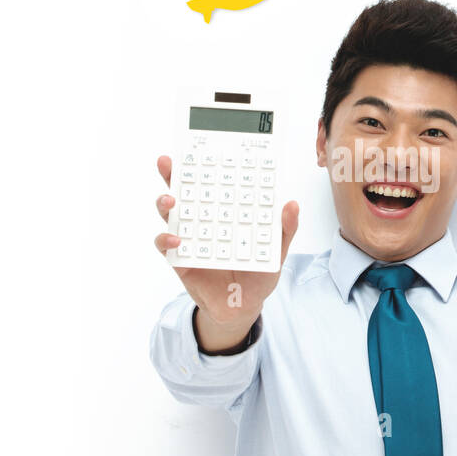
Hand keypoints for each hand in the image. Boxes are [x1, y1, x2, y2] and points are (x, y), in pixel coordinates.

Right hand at [154, 155, 298, 349]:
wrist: (244, 306)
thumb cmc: (258, 273)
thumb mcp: (277, 250)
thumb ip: (284, 228)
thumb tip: (291, 204)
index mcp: (225, 210)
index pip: (211, 182)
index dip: (202, 164)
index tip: (197, 149)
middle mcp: (203, 219)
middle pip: (183, 190)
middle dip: (172, 174)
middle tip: (168, 163)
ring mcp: (188, 237)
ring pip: (169, 213)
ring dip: (166, 203)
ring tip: (171, 200)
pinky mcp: (179, 259)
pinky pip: (165, 247)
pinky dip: (167, 240)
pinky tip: (177, 239)